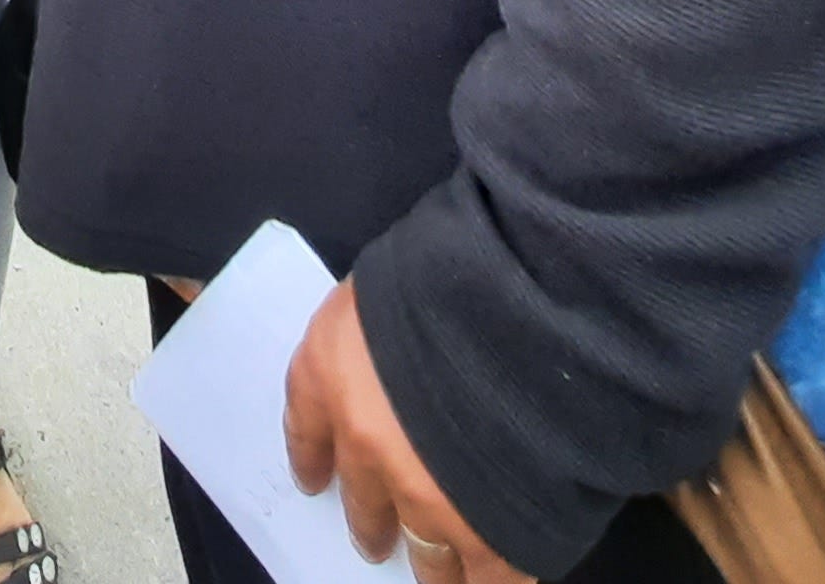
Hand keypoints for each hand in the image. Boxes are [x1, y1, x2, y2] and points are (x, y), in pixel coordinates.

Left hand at [284, 281, 531, 580]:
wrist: (518, 306)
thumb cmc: (448, 271)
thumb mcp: (387, 280)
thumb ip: (379, 328)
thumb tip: (390, 341)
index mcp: (331, 374)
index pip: (306, 429)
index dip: (310, 458)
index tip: (314, 482)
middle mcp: (366, 447)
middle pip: (364, 505)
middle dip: (372, 526)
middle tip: (375, 541)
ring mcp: (426, 496)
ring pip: (424, 549)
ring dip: (431, 562)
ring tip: (438, 572)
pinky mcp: (487, 531)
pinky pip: (489, 576)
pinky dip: (490, 580)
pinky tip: (493, 578)